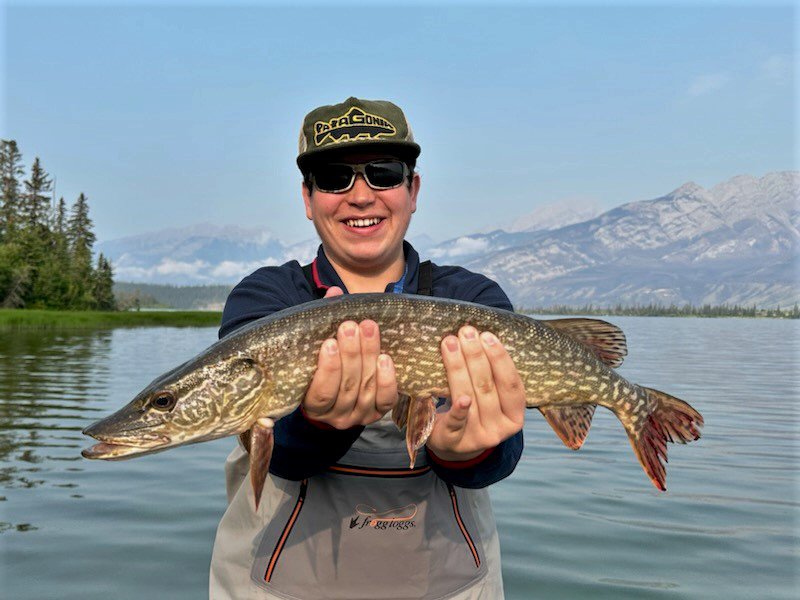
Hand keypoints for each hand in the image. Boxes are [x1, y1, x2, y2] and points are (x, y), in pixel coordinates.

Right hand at [302, 287, 398, 428]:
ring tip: (368, 329)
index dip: (327, 369)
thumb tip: (335, 293)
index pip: (320, 393)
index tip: (329, 342)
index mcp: (313, 406)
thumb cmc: (326, 363)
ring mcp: (359, 416)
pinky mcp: (379, 413)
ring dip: (368, 356)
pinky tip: (385, 357)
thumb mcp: (318, 349)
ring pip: (366, 389)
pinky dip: (387, 379)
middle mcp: (336, 417)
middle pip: (347, 387)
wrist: (342, 388)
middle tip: (351, 326)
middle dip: (350, 354)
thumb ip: (324, 324)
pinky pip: (386, 399)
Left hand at [426, 326, 525, 461]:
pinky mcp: (456, 442)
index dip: (500, 359)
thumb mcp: (489, 396)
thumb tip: (480, 334)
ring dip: (459, 367)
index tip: (487, 336)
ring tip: (450, 342)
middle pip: (488, 387)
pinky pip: (457, 423)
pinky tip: (460, 397)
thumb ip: (491, 374)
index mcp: (514, 415)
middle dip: (476, 356)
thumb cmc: (473, 410)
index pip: (512, 384)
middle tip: (466, 332)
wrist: (452, 441)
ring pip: (470, 397)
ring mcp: (478, 437)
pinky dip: (459, 409)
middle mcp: (500, 429)